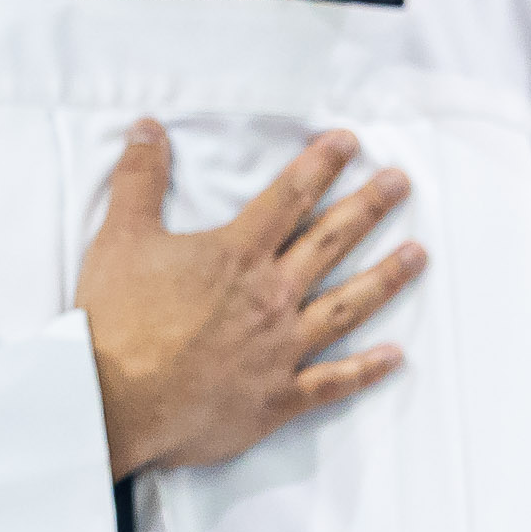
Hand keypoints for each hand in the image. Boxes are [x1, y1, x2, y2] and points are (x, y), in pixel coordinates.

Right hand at [77, 119, 424, 478]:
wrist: (112, 402)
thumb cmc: (114, 322)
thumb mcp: (119, 238)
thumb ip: (138, 180)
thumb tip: (146, 129)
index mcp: (236, 255)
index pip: (289, 198)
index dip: (320, 165)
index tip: (348, 142)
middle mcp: (269, 296)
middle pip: (331, 242)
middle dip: (369, 208)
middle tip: (401, 183)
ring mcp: (280, 349)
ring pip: (346, 307)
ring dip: (385, 279)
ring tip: (419, 255)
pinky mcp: (277, 397)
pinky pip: (332, 382)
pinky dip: (365, 371)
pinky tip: (395, 357)